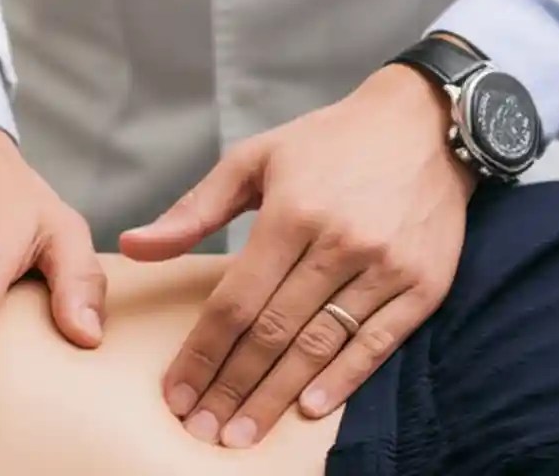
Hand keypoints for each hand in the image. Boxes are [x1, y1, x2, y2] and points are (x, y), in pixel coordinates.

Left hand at [120, 64, 475, 447]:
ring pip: (321, 346)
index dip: (202, 354)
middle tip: (203, 432)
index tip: (177, 394)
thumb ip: (194, 209)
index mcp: (292, 213)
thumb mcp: (256, 158)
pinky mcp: (425, 284)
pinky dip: (343, 381)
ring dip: (277, 397)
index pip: (236, 301)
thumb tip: (133, 247)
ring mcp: (386, 267)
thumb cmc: (330, 142)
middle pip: (274, 333)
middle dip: (232, 388)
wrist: (425, 124)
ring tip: (241, 434)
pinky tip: (309, 410)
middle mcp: (340, 243)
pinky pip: (378, 344)